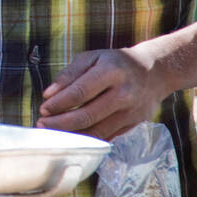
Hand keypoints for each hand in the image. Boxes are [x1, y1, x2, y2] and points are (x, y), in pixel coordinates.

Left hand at [37, 46, 167, 139]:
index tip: (43, 109)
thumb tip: (48, 94)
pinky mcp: (134, 125)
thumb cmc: (115, 63)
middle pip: (87, 115)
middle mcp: (124, 94)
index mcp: (111, 72)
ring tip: (52, 133)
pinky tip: (71, 136)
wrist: (154, 72)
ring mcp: (131, 112)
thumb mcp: (92, 57)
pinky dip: (86, 139)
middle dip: (60, 123)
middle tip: (42, 124)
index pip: (80, 92)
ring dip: (71, 135)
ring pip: (96, 131)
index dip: (59, 103)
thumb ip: (69, 74)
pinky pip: (106, 137)